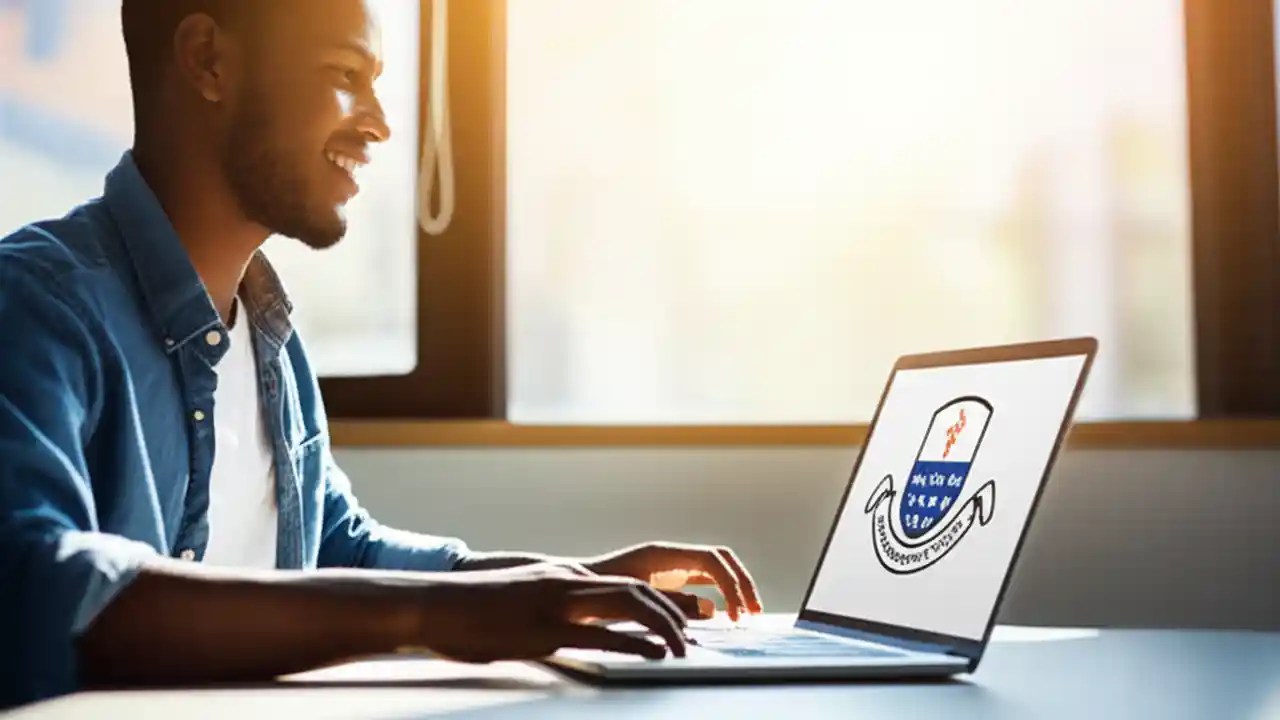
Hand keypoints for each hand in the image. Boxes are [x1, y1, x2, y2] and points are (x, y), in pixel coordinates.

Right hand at [417, 564, 693, 662]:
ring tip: (683, 648)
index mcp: (564, 577)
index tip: (686, 622)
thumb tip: (578, 630)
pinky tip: (653, 655)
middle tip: (693, 636)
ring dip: (663, 626)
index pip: (627, 584)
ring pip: (626, 605)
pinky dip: (633, 643)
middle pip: (636, 591)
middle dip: (673, 612)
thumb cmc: (474, 611)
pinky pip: (599, 635)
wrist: (436, 604)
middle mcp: (567, 583)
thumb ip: (555, 612)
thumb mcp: (524, 604)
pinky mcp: (542, 631)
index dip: (661, 602)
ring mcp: (556, 605)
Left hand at [582, 542, 762, 620]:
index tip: (739, 612)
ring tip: (745, 614)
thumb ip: (674, 602)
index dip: (732, 584)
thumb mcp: (636, 599)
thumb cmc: (598, 592)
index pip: (713, 560)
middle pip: (720, 559)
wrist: (573, 586)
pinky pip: (702, 579)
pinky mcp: (667, 577)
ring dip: (733, 587)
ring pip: (714, 568)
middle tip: (754, 612)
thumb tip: (710, 608)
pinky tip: (722, 614)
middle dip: (742, 583)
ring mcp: (670, 564)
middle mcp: (670, 555)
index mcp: (664, 554)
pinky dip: (718, 593)